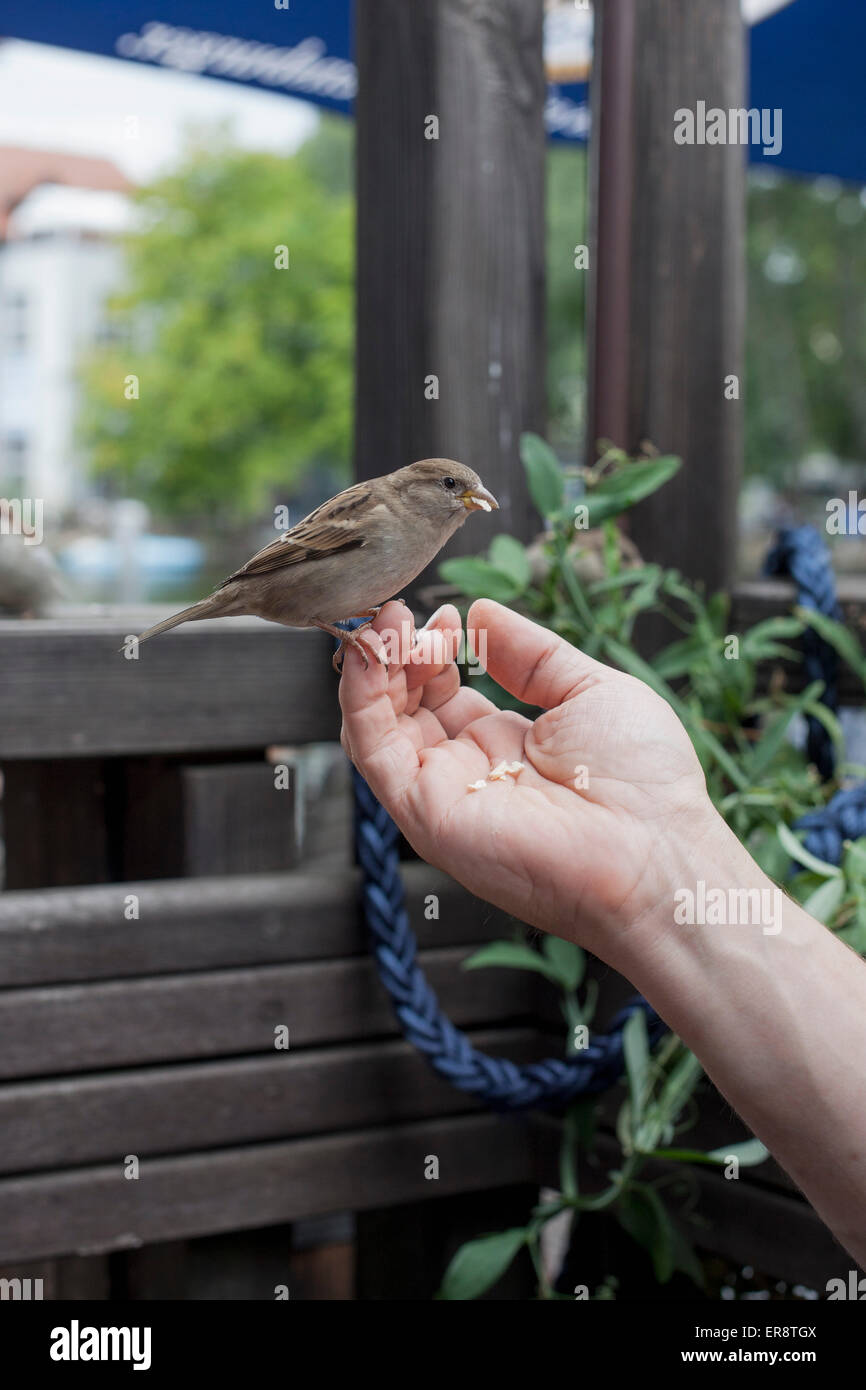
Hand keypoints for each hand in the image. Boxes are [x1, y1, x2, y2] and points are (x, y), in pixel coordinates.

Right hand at [339, 599, 721, 963]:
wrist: (655, 849)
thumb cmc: (644, 781)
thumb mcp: (588, 689)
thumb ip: (531, 653)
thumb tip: (480, 612)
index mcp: (504, 745)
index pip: (439, 692)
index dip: (433, 648)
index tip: (448, 614)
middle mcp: (464, 771)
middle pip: (401, 705)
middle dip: (398, 651)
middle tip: (406, 614)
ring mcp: (440, 793)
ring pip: (377, 726)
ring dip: (373, 668)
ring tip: (389, 624)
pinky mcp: (424, 812)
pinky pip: (373, 752)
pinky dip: (360, 699)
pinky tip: (372, 655)